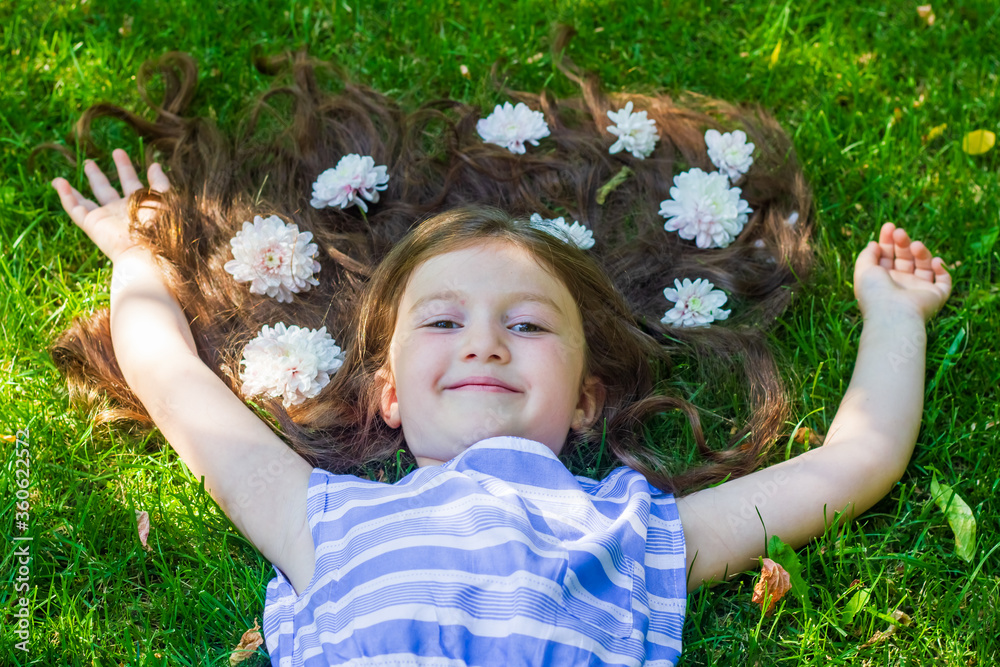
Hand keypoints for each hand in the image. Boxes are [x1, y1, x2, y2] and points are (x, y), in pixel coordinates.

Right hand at [52, 149, 170, 263]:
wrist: (149, 251)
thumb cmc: (161, 227)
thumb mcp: (165, 199)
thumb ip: (160, 182)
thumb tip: (155, 165)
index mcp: (138, 206)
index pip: (130, 183)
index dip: (125, 168)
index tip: (118, 152)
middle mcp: (120, 212)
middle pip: (105, 190)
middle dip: (97, 176)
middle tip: (89, 162)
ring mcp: (105, 218)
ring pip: (86, 200)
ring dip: (78, 187)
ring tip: (63, 176)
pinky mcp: (92, 225)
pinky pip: (75, 209)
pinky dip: (66, 196)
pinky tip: (59, 182)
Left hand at [853, 222, 951, 322]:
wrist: (893, 315)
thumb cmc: (875, 293)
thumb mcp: (863, 270)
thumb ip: (866, 255)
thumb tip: (873, 244)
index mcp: (883, 280)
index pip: (887, 256)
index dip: (888, 240)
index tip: (889, 226)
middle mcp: (901, 284)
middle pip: (905, 257)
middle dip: (902, 243)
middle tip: (900, 233)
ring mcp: (918, 290)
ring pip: (924, 265)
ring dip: (921, 252)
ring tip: (915, 246)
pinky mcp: (936, 296)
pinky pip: (944, 280)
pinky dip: (942, 269)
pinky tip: (934, 262)